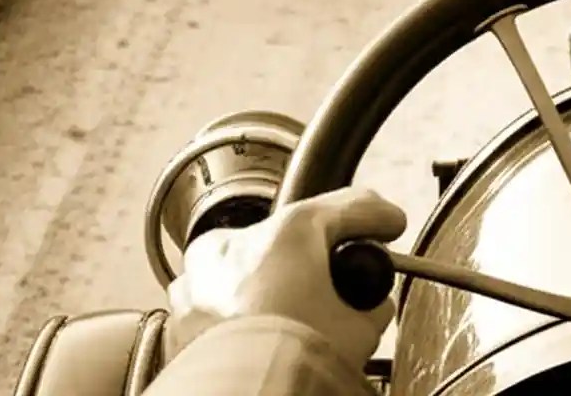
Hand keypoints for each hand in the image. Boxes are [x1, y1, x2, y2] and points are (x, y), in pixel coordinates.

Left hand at [165, 186, 407, 366]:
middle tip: (341, 283)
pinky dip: (238, 311)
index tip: (391, 224)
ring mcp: (200, 277)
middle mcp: (236, 243)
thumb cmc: (292, 362)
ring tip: (295, 317)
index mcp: (287, 233)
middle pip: (288, 239)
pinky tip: (259, 335)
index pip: (344, 208)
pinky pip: (216, 300)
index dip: (377, 216)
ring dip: (271, 284)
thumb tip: (370, 307)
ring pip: (247, 267)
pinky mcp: (179, 313)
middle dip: (316, 259)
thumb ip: (369, 306)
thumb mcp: (358, 332)